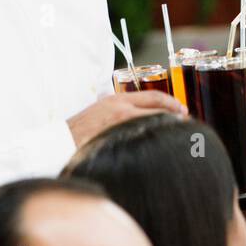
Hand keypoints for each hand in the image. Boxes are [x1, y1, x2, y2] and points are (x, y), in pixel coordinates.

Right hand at [67, 90, 185, 149]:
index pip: (152, 97)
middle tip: (187, 125)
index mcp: (116, 100)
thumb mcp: (97, 113)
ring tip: (180, 138)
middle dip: (176, 116)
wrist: (58, 142)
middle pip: (158, 109)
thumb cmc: (75, 133)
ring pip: (154, 124)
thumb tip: (132, 120)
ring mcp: (120, 125)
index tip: (182, 110)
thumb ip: (115, 113)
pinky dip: (156, 142)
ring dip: (169, 130)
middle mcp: (121, 109)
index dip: (170, 103)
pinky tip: (163, 149)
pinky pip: (143, 140)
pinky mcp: (117, 140)